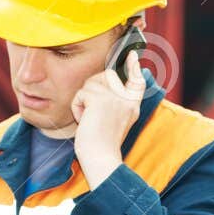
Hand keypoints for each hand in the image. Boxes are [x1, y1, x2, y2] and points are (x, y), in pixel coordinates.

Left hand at [72, 48, 145, 184]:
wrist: (100, 158)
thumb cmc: (101, 144)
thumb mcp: (113, 121)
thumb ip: (113, 103)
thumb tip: (104, 83)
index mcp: (132, 105)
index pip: (137, 81)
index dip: (134, 67)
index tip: (133, 56)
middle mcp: (127, 99)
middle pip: (105, 76)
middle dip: (92, 88)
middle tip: (91, 111)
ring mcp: (115, 98)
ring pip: (90, 83)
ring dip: (83, 100)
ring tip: (89, 119)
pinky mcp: (101, 100)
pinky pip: (81, 94)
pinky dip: (77, 107)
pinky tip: (84, 121)